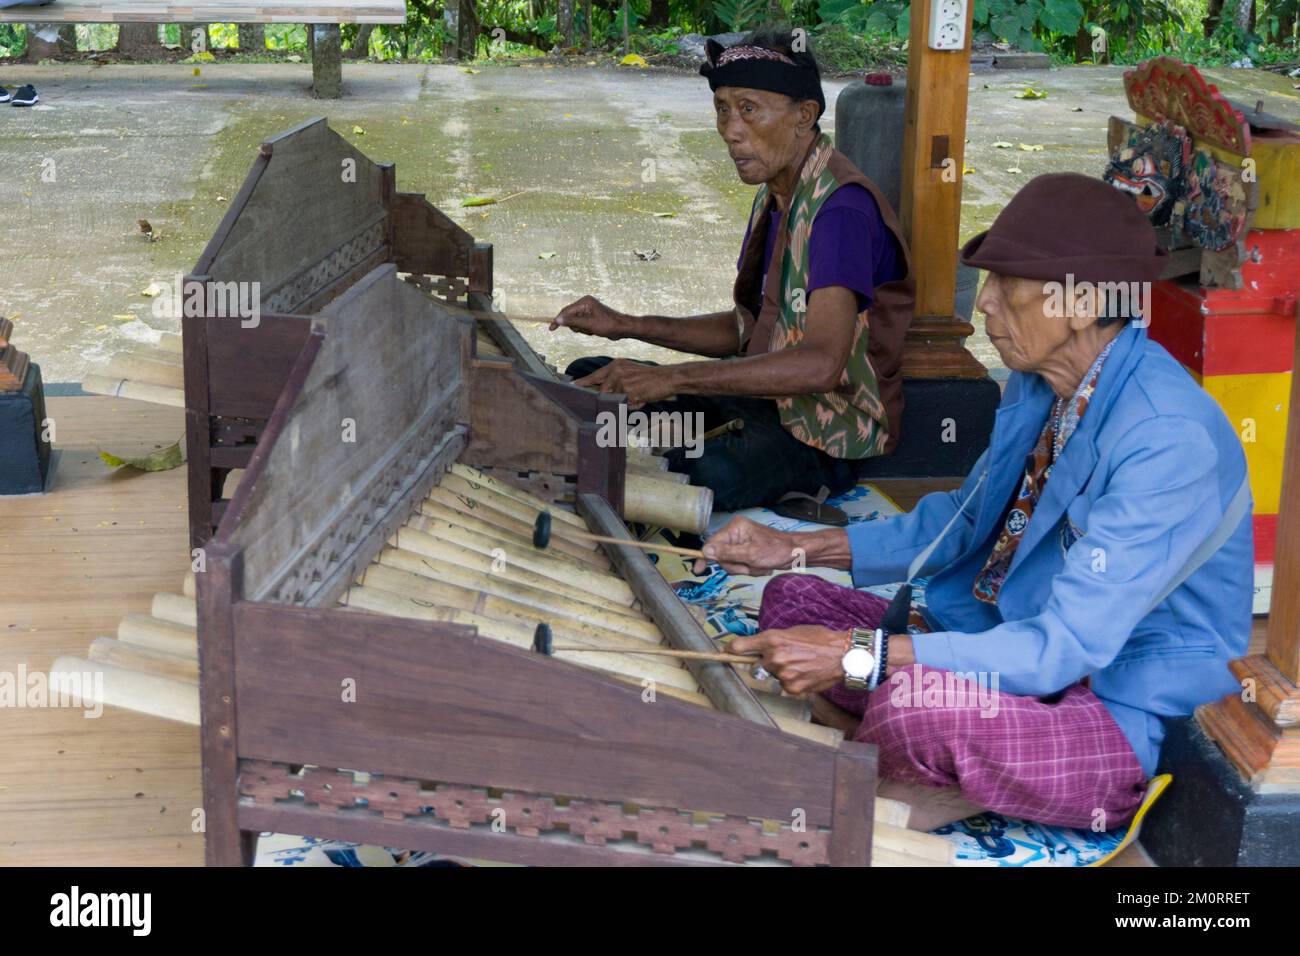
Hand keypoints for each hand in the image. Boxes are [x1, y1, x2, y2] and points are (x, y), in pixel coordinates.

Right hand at [551, 295, 629, 338]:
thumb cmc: (608, 325)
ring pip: (576, 323)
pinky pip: (582, 324)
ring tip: (592, 330)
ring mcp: (588, 310)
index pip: (566, 311)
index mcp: (584, 302)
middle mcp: (585, 304)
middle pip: (570, 317)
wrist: (622, 328)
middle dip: (576, 326)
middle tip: (586, 329)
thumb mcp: (588, 324)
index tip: (551, 328)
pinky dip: (586, 330)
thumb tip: (557, 319)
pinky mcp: (591, 316)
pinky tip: (594, 330)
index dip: (559, 320)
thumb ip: (572, 321)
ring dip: (582, 329)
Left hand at [572, 358, 678, 407]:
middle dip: (610, 399)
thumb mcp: (630, 372)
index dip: (583, 383)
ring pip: (616, 400)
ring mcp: (622, 382)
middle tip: (624, 399)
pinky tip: (644, 397)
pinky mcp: (629, 392)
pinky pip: (627, 405)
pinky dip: (635, 405)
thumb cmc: (649, 377)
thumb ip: (615, 380)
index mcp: (615, 365)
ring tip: (640, 394)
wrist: (668, 377)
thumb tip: (602, 393)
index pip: (594, 376)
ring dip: (627, 402)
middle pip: (603, 392)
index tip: (572, 386)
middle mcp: (616, 372)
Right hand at [695, 516, 798, 575]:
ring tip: (758, 566)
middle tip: (749, 567)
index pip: (713, 544)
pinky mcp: (747, 550)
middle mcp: (736, 533)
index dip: (705, 557)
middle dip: (736, 566)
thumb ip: (727, 553)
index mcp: (735, 528)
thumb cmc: (777, 551)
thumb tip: (706, 551)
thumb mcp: (750, 554)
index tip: (698, 570)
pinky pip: (740, 564)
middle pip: (722, 556)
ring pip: (732, 562)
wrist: (797, 553)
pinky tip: (761, 567)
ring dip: (745, 569)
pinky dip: (750, 569)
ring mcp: (742, 542)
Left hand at [729, 626, 850, 695]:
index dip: (730, 649)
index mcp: (773, 639)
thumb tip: (757, 648)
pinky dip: (792, 681)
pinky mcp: (792, 688)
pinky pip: (784, 686)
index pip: (739, 647)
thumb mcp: (793, 631)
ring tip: (801, 664)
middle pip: (756, 664)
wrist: (843, 655)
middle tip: (786, 656)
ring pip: (772, 676)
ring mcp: (782, 675)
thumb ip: (773, 640)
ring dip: (781, 672)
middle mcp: (774, 658)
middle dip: (766, 661)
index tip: (726, 651)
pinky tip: (805, 674)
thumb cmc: (820, 639)